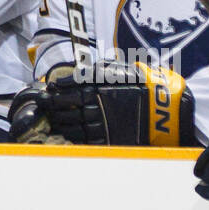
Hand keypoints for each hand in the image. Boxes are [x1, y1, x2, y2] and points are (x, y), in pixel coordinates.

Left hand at [12, 61, 197, 145]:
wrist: (163, 108)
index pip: (70, 89)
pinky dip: (73, 136)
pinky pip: (85, 139)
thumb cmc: (140, 84)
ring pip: (72, 125)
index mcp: (99, 88)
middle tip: (44, 103)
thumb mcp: (117, 70)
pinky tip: (67, 131)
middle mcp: (98, 106)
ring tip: (53, 118)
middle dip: (53, 105)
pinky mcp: (108, 138)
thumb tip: (71, 76)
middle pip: (67, 108)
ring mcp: (102, 124)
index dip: (57, 89)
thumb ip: (93, 73)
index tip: (49, 88)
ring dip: (60, 122)